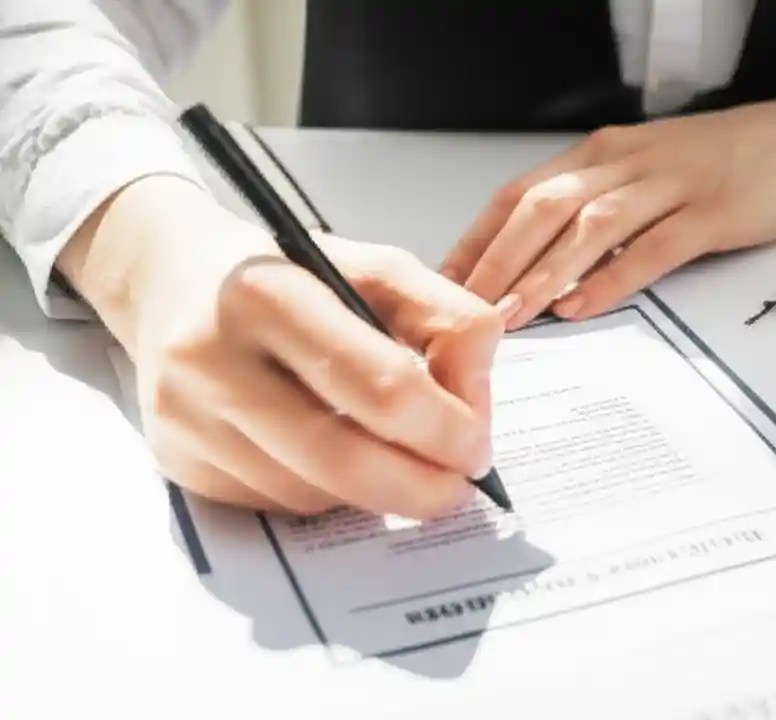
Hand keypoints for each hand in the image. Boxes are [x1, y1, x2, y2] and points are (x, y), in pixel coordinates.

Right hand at [59, 177, 506, 519]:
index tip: (477, 447)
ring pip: (316, 494)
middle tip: (458, 487)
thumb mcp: (375, 268)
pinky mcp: (177, 461)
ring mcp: (186, 419)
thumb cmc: (290, 274)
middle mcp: (213, 359)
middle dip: (422, 487)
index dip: (447, 429)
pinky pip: (279, 505)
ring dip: (376, 491)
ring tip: (395, 457)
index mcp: (269, 294)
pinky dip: (328, 493)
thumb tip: (475, 408)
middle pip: (345, 460)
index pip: (382, 387)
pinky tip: (333, 455)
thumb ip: (447, 320)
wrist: (170, 279)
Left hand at [441, 88, 775, 327]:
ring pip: (589, 225)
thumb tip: (548, 260)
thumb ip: (604, 204)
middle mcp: (630, 161)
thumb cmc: (731, 161)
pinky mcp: (714, 212)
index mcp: (608, 152)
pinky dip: (612, 277)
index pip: (523, 192)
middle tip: (462, 310)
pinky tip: (583, 305)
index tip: (446, 282)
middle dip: (496, 259)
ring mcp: (672, 184)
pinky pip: (653, 247)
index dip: (480, 238)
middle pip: (543, 206)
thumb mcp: (654, 172)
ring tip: (510, 316)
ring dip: (542, 272)